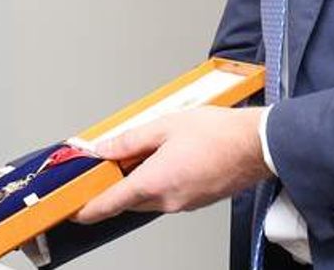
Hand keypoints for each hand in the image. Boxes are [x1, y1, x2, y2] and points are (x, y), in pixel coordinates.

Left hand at [73, 106, 271, 222]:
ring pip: (149, 196)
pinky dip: (160, 180)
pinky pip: (168, 194)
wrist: (259, 145)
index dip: (88, 208)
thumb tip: (104, 149)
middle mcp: (168, 200)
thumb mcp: (166, 125)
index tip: (74, 208)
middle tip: (111, 161)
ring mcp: (184, 203)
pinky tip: (169, 157)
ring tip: (148, 150)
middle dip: (117, 184)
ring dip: (140, 180)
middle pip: (129, 199)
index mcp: (155, 182)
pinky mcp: (197, 201)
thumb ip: (130, 140)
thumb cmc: (220, 133)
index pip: (110, 203)